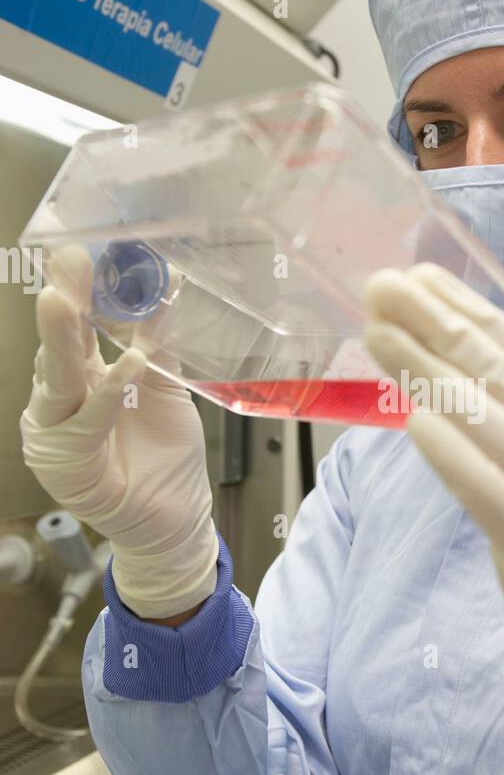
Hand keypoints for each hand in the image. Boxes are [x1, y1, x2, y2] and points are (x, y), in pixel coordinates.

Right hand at [20, 253, 218, 618]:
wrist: (176, 522)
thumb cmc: (165, 460)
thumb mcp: (166, 388)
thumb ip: (160, 342)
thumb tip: (166, 283)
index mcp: (80, 381)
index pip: (73, 329)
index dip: (79, 292)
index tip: (83, 252)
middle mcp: (61, 404)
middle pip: (59, 348)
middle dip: (61, 305)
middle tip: (64, 264)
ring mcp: (56, 436)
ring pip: (60, 381)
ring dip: (64, 341)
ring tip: (67, 302)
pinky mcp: (67, 468)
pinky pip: (88, 422)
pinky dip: (107, 394)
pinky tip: (125, 366)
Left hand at [363, 262, 503, 706]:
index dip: (467, 309)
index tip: (418, 277)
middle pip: (499, 375)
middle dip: (434, 325)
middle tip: (382, 287)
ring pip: (488, 423)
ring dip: (426, 374)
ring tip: (377, 335)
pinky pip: (489, 492)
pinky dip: (451, 454)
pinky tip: (412, 419)